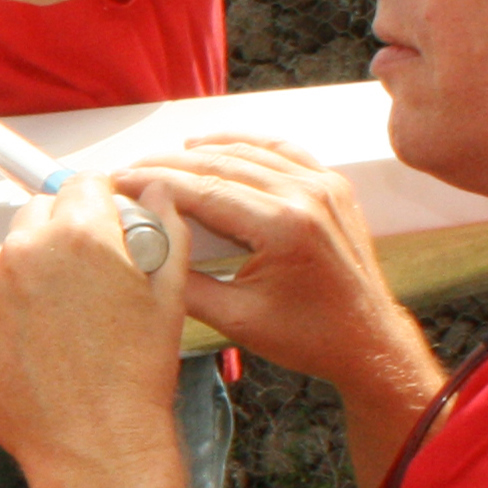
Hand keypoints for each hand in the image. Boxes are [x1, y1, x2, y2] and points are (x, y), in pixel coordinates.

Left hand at [0, 174, 192, 487]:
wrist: (95, 448)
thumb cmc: (132, 380)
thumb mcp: (169, 297)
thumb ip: (163, 230)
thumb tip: (154, 195)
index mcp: (80, 234)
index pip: (80, 186)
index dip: (95, 206)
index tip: (96, 225)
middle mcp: (24, 252)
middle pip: (37, 215)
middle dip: (58, 238)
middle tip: (79, 285)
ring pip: (3, 259)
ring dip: (24, 277)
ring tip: (53, 328)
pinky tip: (25, 347)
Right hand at [118, 136, 438, 400]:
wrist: (367, 342)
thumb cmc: (307, 337)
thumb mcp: (235, 319)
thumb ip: (185, 283)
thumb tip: (143, 253)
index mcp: (283, 226)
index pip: (202, 190)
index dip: (154, 182)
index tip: (119, 181)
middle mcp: (306, 195)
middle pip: (220, 163)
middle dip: (169, 164)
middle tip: (131, 169)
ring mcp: (324, 186)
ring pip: (249, 152)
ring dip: (201, 152)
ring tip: (161, 160)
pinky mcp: (333, 187)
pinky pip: (282, 151)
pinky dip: (245, 145)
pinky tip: (214, 145)